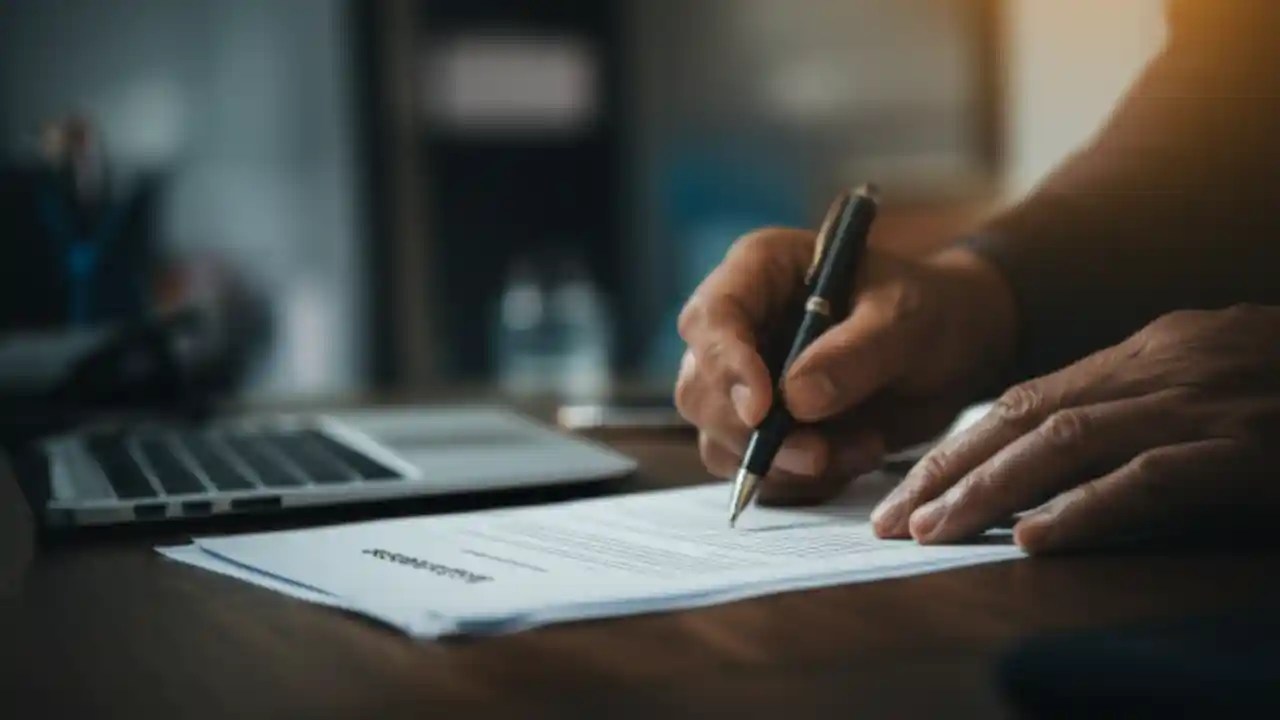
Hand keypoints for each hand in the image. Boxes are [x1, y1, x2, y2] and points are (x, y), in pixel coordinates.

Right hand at [674, 227, 1016, 503]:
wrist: (954, 352)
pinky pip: (758, 472)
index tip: (762, 409)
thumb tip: (793, 400)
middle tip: (818, 454)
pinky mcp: (764, 430)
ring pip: (720, 440)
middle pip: (700, 390)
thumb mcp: (907, 320)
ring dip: (787, 463)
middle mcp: (739, 327)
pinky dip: (805, 480)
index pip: (711, 318)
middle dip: (754, 433)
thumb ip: (854, 355)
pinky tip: (857, 454)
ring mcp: (745, 382)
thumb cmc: (929, 311)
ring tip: (863, 447)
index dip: (725, 365)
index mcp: (759, 272)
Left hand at [871, 305, 1279, 552]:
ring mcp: (1207, 405)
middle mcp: (1166, 366)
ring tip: (932, 532)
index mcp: (1150, 351)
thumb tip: (1045, 472)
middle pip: (1026, 417)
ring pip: (1068, 442)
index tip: (902, 491)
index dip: (955, 447)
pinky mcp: (1248, 451)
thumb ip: (1132, 414)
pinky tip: (1034, 539)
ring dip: (988, 491)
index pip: (1024, 399)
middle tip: (890, 522)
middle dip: (947, 471)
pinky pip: (1150, 478)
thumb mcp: (1206, 389)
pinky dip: (1086, 510)